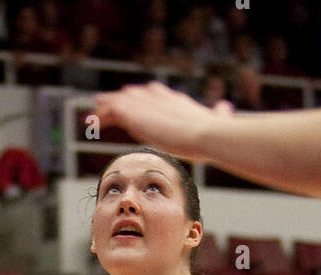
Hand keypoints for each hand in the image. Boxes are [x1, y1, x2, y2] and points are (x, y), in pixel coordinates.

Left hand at [94, 82, 219, 160]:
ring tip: (93, 114)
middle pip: (133, 95)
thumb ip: (219, 113)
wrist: (204, 134)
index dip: (142, 98)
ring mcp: (144, 103)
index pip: (153, 93)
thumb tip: (227, 108)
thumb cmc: (214, 133)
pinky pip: (110, 112)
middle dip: (120, 99)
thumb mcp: (218, 118)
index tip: (135, 101)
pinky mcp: (133, 113)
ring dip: (105, 107)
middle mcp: (157, 96)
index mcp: (173, 99)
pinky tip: (92, 124)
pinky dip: (101, 117)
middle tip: (106, 103)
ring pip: (118, 102)